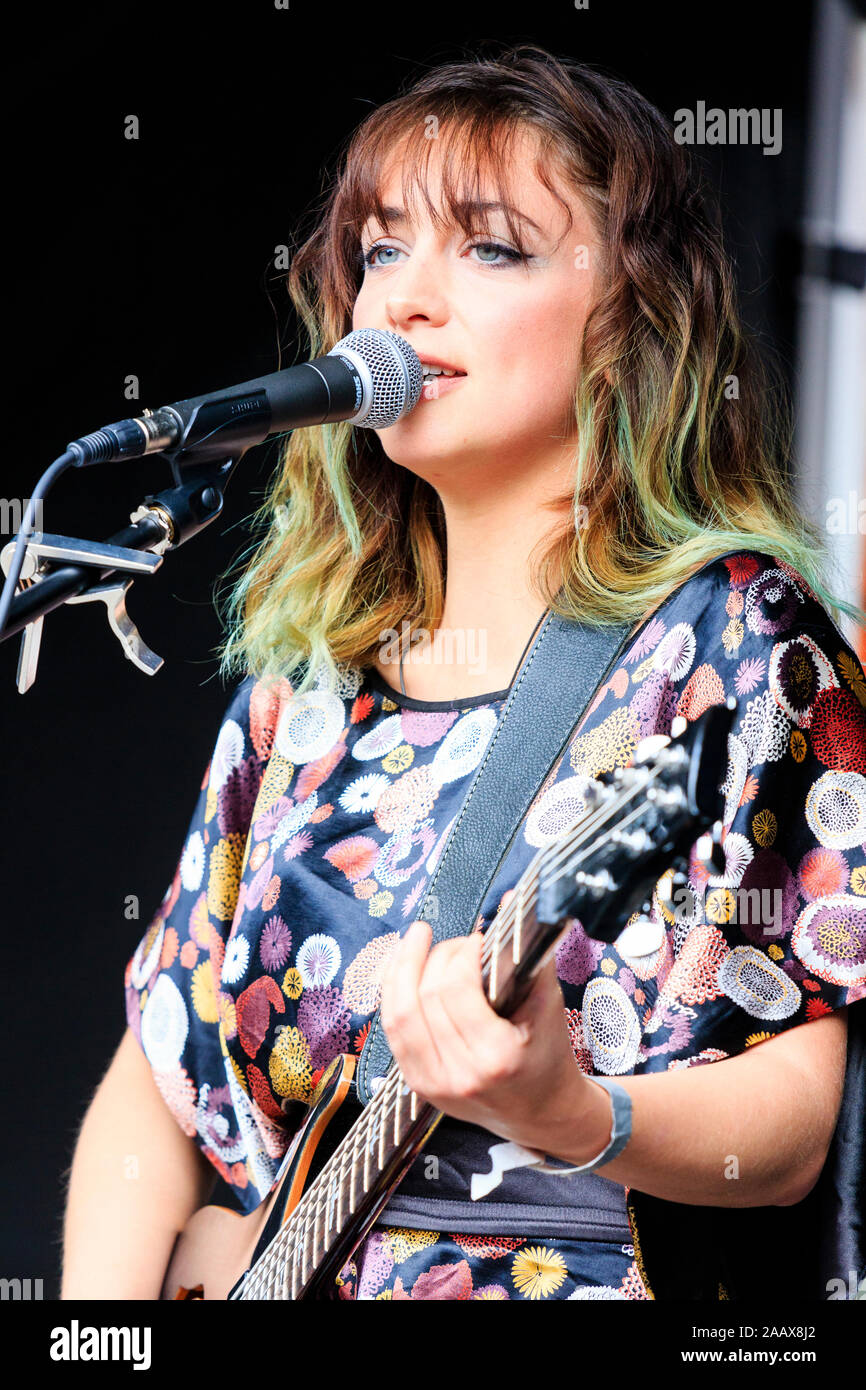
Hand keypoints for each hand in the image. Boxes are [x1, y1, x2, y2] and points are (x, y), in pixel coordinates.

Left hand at [378, 914, 599, 1157]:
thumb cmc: (549, 1057)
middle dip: (435, 957)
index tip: (477, 941)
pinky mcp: (417, 1084)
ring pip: (397, 1014)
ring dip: (401, 968)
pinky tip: (401, 970)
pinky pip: (392, 1031)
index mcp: (496, 1058)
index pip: (456, 990)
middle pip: (424, 998)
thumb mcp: (549, 1004)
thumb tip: (511, 903)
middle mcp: (458, 1075)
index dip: (460, 954)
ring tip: (414, 940)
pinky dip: (392, 995)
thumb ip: (528, 953)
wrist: (542, 1113)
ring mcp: (432, 1083)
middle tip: (455, 942)